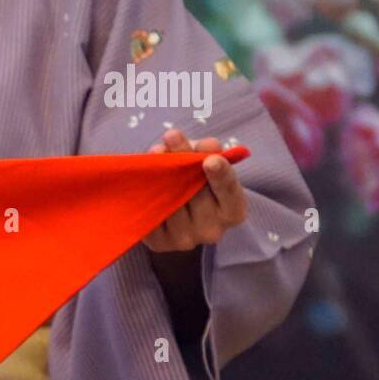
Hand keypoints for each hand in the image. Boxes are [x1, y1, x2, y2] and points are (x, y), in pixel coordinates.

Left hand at [143, 129, 247, 253]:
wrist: (181, 211)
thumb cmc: (201, 181)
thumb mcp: (210, 161)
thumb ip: (209, 151)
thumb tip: (205, 146)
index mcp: (233, 212)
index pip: (230, 193)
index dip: (221, 176)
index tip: (211, 160)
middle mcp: (211, 231)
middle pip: (195, 194)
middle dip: (182, 161)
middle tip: (172, 135)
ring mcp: (184, 241)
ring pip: (170, 201)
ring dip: (160, 173)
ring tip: (156, 152)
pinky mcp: (159, 244)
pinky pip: (150, 214)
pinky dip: (146, 192)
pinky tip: (145, 177)